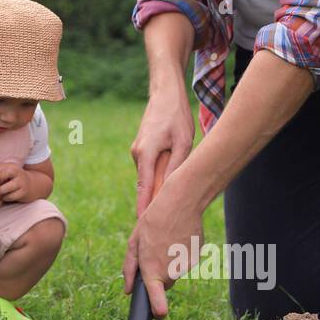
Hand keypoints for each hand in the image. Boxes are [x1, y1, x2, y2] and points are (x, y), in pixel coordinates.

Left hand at [0, 162, 30, 202]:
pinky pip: (9, 197)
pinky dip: (5, 198)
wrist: (30, 185)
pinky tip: (5, 196)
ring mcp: (21, 182)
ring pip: (2, 189)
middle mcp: (17, 172)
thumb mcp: (6, 171)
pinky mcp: (23, 192)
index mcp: (11, 165)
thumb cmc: (12, 178)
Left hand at [121, 151, 202, 317]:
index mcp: (152, 268)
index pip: (157, 299)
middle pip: (163, 283)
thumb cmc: (153, 220)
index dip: (158, 310)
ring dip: (169, 261)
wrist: (181, 202)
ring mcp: (185, 266)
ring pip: (174, 272)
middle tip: (155, 250)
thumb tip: (128, 290)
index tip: (159, 315)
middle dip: (158, 273)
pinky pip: (185, 262)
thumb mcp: (134, 242)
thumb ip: (130, 268)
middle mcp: (170, 271)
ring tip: (166, 238)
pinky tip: (178, 237)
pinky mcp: (196, 259)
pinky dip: (181, 254)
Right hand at [131, 87, 193, 217]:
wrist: (165, 93)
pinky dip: (159, 177)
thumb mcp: (182, 142)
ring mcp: (138, 151)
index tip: (143, 226)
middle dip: (153, 204)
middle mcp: (137, 154)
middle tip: (162, 224)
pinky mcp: (143, 148)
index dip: (144, 209)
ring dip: (159, 189)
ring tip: (172, 207)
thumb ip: (176, 166)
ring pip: (149, 176)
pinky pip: (150, 168)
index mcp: (145, 155)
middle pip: (146, 185)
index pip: (143, 189)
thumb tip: (171, 188)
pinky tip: (171, 182)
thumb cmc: (176, 116)